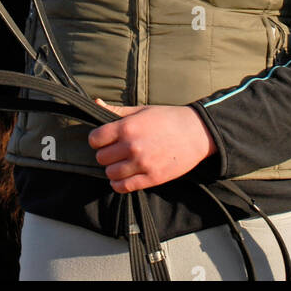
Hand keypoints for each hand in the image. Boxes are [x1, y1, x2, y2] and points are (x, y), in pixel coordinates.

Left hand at [87, 99, 217, 192]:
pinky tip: (124, 176)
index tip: (103, 139)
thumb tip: (96, 103)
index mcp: (127, 127)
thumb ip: (116, 110)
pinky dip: (119, 183)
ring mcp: (142, 164)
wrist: (195, 133)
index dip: (97, 139)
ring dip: (112, 169)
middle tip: (114, 151)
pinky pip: (124, 187)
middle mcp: (132, 146)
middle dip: (105, 154)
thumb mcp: (141, 110)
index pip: (95, 139)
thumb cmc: (167, 118)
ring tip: (121, 163)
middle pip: (101, 157)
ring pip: (110, 173)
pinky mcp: (151, 178)